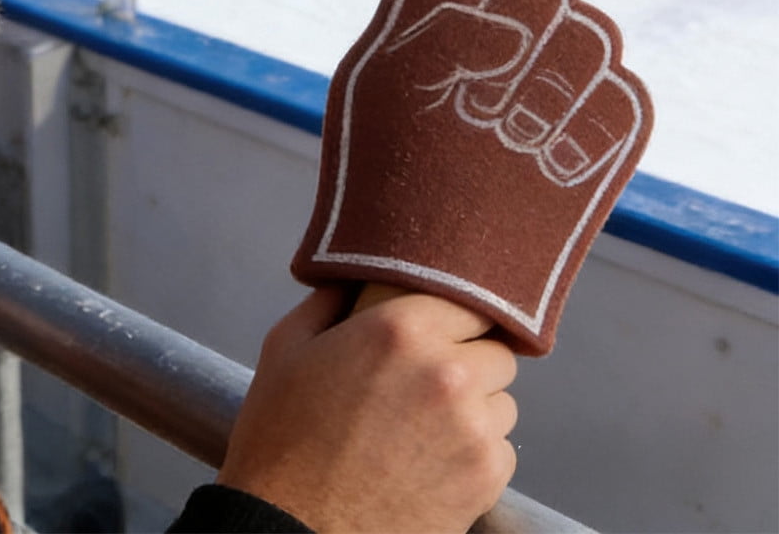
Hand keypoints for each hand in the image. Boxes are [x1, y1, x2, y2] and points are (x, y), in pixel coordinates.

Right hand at [218, 286, 516, 532]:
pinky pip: (502, 450)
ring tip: (428, 424)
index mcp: (401, 329)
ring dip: (476, 407)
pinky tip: (432, 459)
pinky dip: (477, 453)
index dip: (452, 315)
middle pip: (496, 352)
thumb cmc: (283, 436)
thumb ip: (329, 299)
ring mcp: (473, 430)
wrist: (295, 527)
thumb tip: (354, 277)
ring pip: (503, 402)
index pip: (468, 299)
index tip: (437, 327)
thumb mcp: (286, 345)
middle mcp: (448, 372)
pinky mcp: (485, 480)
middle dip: (469, 360)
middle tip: (428, 379)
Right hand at [295, 0, 649, 352]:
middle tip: (485, 94)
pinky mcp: (609, 140)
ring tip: (511, 138)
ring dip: (559, 80)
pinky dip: (591, 123)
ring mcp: (555, 85)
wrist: (420, 309)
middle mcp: (494, 32)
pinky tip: (545, 164)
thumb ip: (437, 12)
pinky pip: (622, 95)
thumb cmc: (381, 190)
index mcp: (425, 6)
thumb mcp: (377, 83)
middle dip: (526, 30)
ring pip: (590, 37)